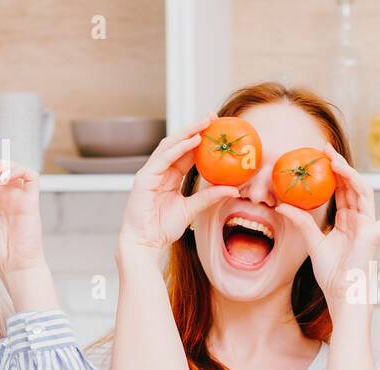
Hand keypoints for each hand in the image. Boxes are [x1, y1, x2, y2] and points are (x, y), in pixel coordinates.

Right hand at [117, 115, 238, 252]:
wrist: (145, 242)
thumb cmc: (164, 228)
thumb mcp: (193, 209)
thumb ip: (210, 197)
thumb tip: (234, 189)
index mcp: (170, 176)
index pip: (188, 152)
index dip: (202, 140)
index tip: (218, 129)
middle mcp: (160, 170)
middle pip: (178, 143)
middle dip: (195, 129)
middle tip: (213, 117)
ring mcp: (151, 172)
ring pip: (170, 145)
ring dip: (188, 132)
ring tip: (205, 123)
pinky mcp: (144, 178)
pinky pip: (163, 158)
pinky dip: (178, 149)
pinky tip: (192, 141)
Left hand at [276, 145, 379, 314]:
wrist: (341, 292)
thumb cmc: (330, 273)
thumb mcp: (312, 242)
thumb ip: (300, 222)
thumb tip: (280, 205)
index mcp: (345, 220)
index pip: (341, 190)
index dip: (332, 172)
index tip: (320, 156)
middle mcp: (358, 219)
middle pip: (352, 186)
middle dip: (340, 166)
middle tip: (325, 149)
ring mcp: (368, 225)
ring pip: (364, 192)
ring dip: (351, 175)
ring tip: (336, 160)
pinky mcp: (374, 235)